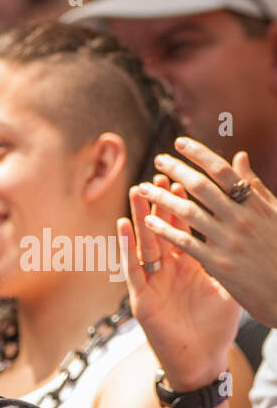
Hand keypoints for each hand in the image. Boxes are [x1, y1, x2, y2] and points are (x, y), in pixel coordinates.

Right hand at [120, 173, 240, 391]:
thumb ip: (232, 255)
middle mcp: (166, 270)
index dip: (180, 204)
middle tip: (155, 176)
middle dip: (157, 204)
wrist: (202, 360)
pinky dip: (127, 249)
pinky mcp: (141, 299)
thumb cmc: (215, 326)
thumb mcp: (229, 285)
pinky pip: (133, 270)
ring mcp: (152, 283)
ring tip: (136, 193)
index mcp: (187, 264)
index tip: (180, 178)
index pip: (182, 228)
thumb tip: (248, 228)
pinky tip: (122, 228)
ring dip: (139, 218)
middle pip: (160, 230)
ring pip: (144, 244)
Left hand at [130, 136, 276, 326]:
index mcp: (255, 204)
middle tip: (157, 160)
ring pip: (188, 212)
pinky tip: (147, 221)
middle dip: (176, 170)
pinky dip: (165, 230)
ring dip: (162, 198)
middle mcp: (242, 218)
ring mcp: (229, 241)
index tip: (179, 143)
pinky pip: (185, 242)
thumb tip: (239, 156)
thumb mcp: (273, 214)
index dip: (200, 154)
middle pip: (201, 187)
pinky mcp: (218, 264)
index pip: (223, 172)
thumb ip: (253, 186)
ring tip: (143, 188)